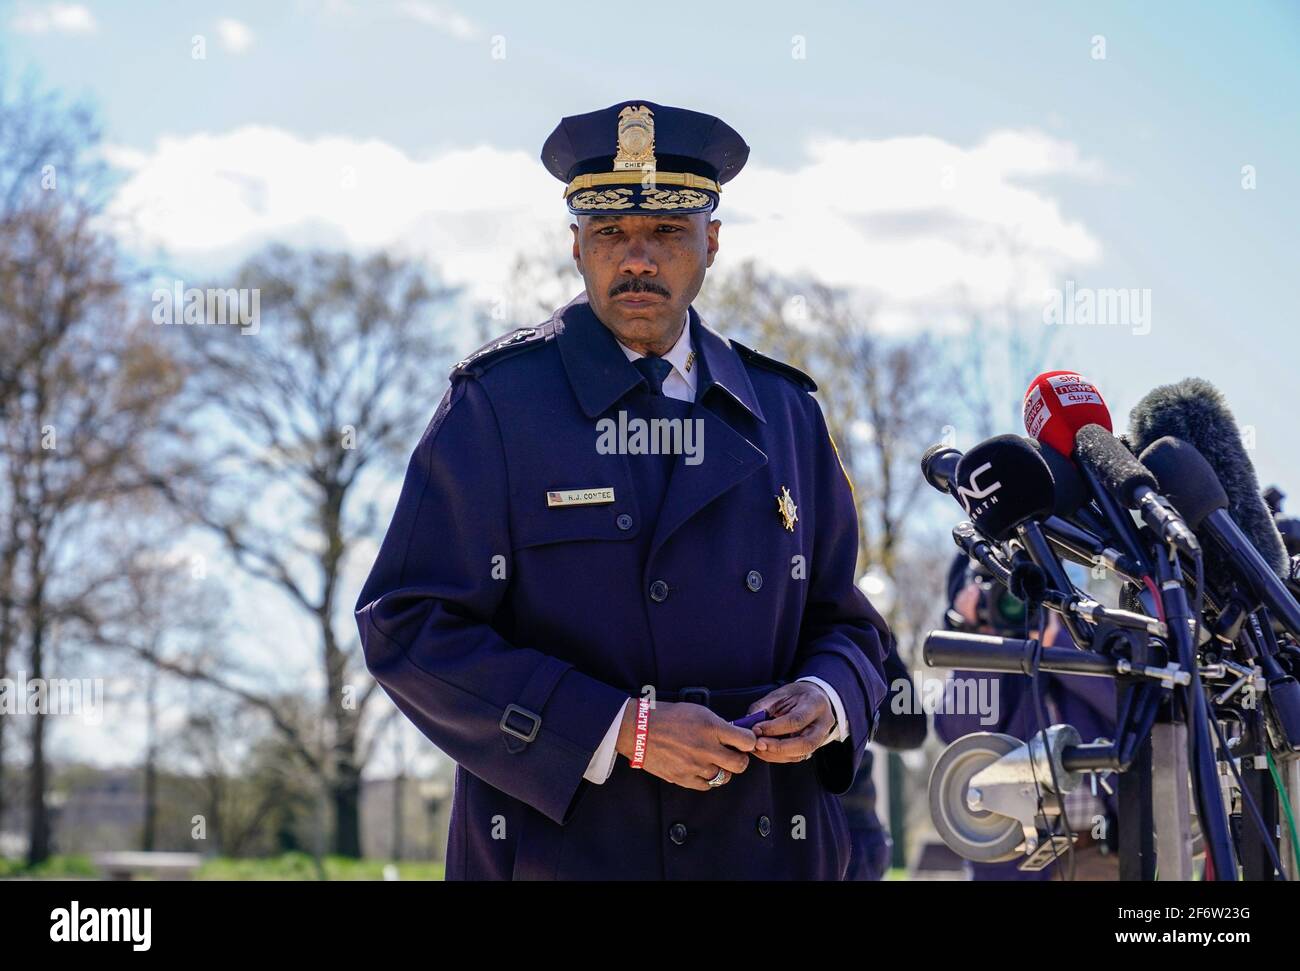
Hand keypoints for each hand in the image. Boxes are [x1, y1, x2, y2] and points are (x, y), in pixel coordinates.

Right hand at [616, 699, 755, 790]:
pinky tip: (701, 769)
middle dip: (740, 759)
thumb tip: (734, 736)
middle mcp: (706, 748)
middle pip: (740, 764)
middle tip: (733, 754)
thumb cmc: (668, 717)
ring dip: (722, 769)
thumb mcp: (697, 711)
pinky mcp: (684, 779)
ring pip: (724, 777)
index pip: (747, 740)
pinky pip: (706, 785)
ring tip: (713, 761)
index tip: (744, 741)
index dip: (749, 741)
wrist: (639, 730)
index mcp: (711, 727)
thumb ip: (718, 725)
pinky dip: (707, 779)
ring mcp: (695, 766)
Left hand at [745, 682, 834, 762]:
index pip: (796, 720)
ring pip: (800, 754)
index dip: (774, 727)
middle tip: (758, 744)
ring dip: (775, 754)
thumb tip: (747, 723)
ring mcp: (820, 738)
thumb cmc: (796, 695)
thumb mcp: (780, 694)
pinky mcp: (812, 748)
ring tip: (757, 748)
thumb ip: (764, 707)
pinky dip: (777, 756)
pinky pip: (795, 757)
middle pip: (804, 743)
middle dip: (778, 747)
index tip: (756, 729)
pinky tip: (764, 751)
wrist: (816, 698)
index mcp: (816, 704)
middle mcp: (823, 724)